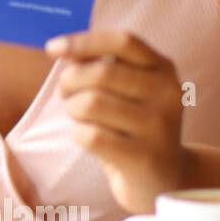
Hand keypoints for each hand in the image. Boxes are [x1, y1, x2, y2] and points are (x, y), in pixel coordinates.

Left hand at [45, 29, 188, 212]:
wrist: (162, 179)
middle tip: (66, 95)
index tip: (52, 48)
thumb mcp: (124, 90)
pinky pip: (91, 135)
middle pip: (101, 72)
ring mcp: (159, 126)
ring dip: (73, 109)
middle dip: (70, 82)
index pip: (122, 42)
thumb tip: (62, 50)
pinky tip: (88, 138)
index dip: (83, 41)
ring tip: (79, 117)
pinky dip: (78, 134)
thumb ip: (98, 65)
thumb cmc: (131, 126)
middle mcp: (167, 93)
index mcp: (162, 69)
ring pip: (91, 103)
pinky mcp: (145, 157)